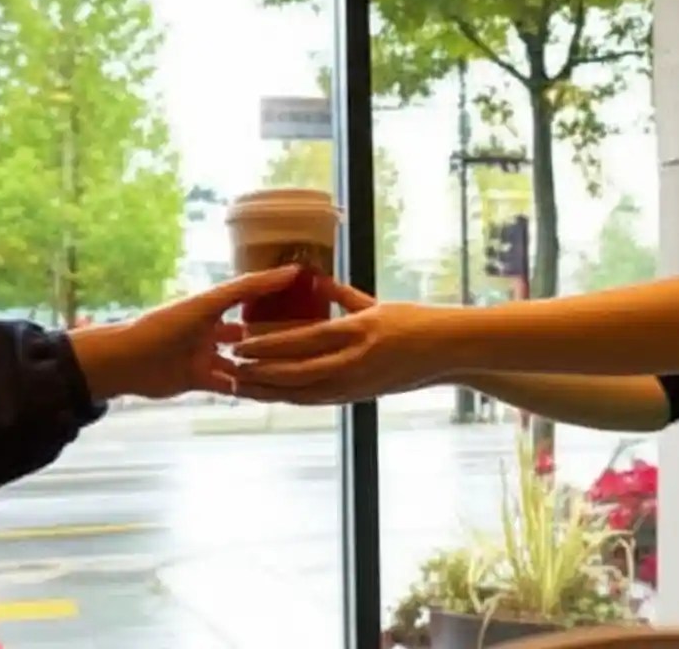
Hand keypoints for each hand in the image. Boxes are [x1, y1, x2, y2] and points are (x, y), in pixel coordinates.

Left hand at [69, 265, 302, 400]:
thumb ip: (247, 288)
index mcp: (212, 305)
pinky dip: (245, 389)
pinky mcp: (199, 379)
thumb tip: (290, 271)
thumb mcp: (209, 303)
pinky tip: (270, 391)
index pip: (249, 295)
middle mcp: (210, 329)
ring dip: (262, 365)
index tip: (304, 290)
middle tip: (306, 339)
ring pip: (241, 362)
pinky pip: (228, 386)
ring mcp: (205, 355)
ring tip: (294, 368)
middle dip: (272, 335)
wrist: (126, 362)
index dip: (273, 292)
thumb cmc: (166, 325)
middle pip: (247, 331)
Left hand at [231, 280, 450, 403]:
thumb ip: (340, 294)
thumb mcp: (376, 303)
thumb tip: (313, 279)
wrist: (448, 353)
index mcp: (357, 331)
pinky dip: (293, 398)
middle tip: (230, 367)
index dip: (268, 343)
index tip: (240, 340)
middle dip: (260, 371)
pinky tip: (273, 397)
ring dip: (270, 391)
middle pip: (297, 370)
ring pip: (304, 391)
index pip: (303, 339)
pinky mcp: (360, 396)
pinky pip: (320, 400)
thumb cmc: (415, 321)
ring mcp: (358, 383)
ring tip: (241, 388)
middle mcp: (355, 361)